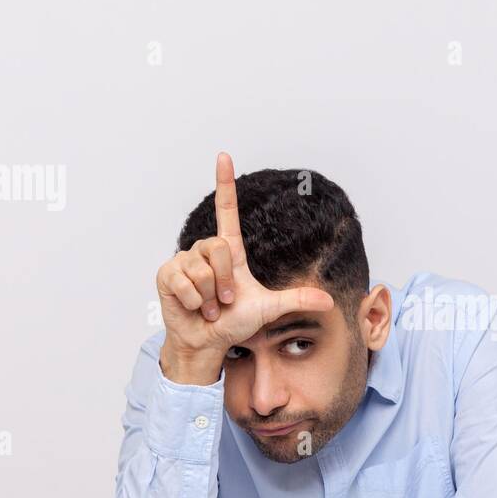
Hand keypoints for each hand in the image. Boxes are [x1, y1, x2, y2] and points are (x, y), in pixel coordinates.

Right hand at [156, 153, 335, 382]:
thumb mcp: (268, 308)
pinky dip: (193, 301)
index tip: (225, 156)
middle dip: (224, 281)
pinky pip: (184, 282)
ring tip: (209, 306)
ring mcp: (184, 261)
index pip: (227, 211)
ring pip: (202, 269)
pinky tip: (193, 308)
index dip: (225, 184)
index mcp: (229, 251)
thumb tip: (330, 301)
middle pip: (218, 247)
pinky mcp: (167, 275)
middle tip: (224, 300)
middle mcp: (205, 251)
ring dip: (209, 297)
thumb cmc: (235, 322)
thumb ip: (296, 300)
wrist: (208, 341)